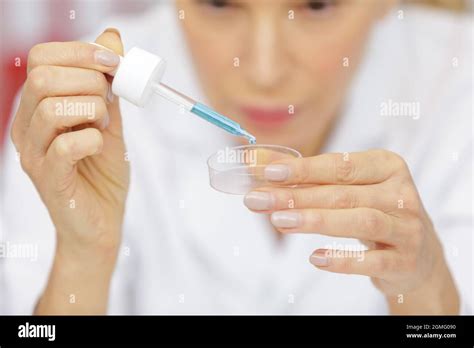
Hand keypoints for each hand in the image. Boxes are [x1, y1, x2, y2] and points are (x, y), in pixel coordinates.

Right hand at [11, 29, 128, 312]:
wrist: (102, 220)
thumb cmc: (103, 171)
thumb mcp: (110, 121)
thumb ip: (108, 84)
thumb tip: (112, 36)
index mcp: (38, 107)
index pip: (42, 58)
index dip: (81, 52)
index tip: (114, 63)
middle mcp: (27, 126)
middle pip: (44, 78)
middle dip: (90, 81)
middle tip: (109, 101)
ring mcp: (33, 154)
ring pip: (52, 108)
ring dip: (93, 110)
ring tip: (104, 126)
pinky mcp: (48, 179)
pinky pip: (65, 146)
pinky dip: (93, 138)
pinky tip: (100, 145)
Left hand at [244, 149, 458, 313]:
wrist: (417, 254)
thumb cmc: (372, 210)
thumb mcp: (347, 188)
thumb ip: (305, 174)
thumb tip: (257, 160)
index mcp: (386, 166)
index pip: (340, 165)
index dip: (303, 168)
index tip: (269, 172)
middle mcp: (401, 193)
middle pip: (343, 193)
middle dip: (296, 196)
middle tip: (258, 200)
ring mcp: (407, 228)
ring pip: (359, 221)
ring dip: (316, 220)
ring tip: (279, 221)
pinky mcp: (405, 261)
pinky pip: (372, 261)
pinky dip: (342, 259)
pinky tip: (315, 257)